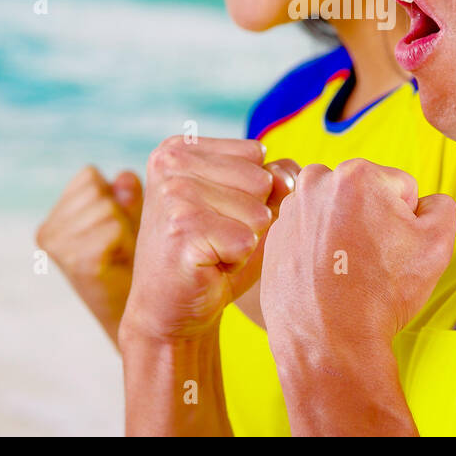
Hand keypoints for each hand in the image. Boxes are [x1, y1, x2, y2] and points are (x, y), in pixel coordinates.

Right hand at [37, 165, 142, 340]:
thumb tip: (125, 177)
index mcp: (52, 221)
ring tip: (119, 254)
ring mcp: (59, 248)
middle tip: (119, 245)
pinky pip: (114, 228)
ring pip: (108, 206)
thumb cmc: (135, 264)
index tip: (114, 229)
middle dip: (119, 211)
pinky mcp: (78, 262)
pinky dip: (125, 241)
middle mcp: (47, 233)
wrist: (141, 319)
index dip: (113, 196)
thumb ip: (126, 193)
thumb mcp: (128, 218)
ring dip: (124, 226)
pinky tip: (118, 262)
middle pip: (99, 188)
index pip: (89, 176)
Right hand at [121, 135, 296, 345]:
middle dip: (250, 216)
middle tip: (216, 236)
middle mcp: (172, 162)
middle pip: (261, 180)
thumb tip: (285, 180)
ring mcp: (174, 194)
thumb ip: (274, 177)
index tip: (218, 213)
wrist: (170, 309)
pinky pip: (247, 241)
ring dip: (245, 240)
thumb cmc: (214, 252)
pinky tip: (209, 265)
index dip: (251, 192)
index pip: (256, 154)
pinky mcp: (183, 229)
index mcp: (181, 147)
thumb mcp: (246, 202)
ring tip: (214, 249)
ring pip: (258, 212)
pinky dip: (238, 261)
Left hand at [260, 158, 455, 360]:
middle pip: (365, 196)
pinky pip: (310, 236)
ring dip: (344, 235)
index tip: (394, 249)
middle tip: (372, 262)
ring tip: (348, 273)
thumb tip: (427, 203)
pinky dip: (319, 253)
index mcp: (356, 173)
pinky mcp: (274, 238)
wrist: (329, 343)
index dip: (407, 221)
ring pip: (336, 216)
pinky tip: (326, 279)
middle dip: (373, 222)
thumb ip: (442, 207)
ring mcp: (289, 211)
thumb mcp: (437, 244)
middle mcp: (315, 182)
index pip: (402, 188)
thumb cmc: (381, 294)